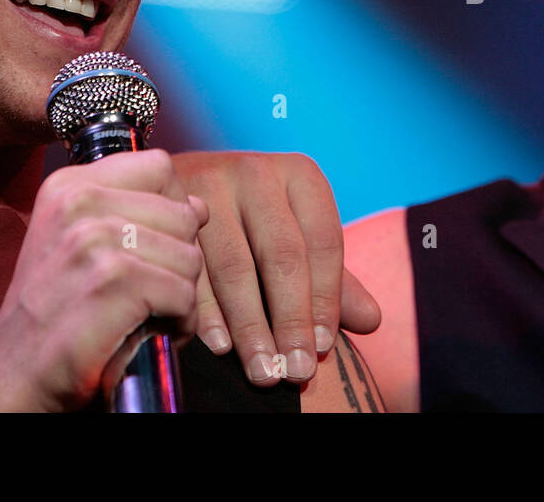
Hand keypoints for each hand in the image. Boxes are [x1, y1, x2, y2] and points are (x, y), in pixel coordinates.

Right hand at [0, 149, 207, 411]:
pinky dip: (179, 322)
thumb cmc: (55, 310)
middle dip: (179, 258)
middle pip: (183, 214)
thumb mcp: (83, 245)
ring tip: (146, 313)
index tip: (151, 242)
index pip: (159, 166)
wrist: (13, 373)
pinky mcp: (114, 281)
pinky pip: (185, 294)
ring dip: (181, 295)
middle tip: (146, 290)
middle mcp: (79, 202)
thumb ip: (138, 215)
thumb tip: (198, 206)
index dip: (171, 205)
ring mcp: (95, 239)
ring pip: (191, 256)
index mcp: (69, 185)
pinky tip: (150, 332)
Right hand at [170, 151, 380, 386]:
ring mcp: (211, 184)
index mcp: (300, 175)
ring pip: (234, 266)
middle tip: (295, 370)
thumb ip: (333, 279)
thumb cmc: (253, 217)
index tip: (322, 347)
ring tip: (262, 369)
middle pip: (282, 255)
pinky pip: (191, 267)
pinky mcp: (172, 207)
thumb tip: (372, 320)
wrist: (184, 180)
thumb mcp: (297, 235)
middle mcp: (258, 173)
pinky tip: (219, 345)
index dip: (325, 299)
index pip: (323, 243)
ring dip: (249, 325)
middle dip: (290, 320)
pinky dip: (206, 311)